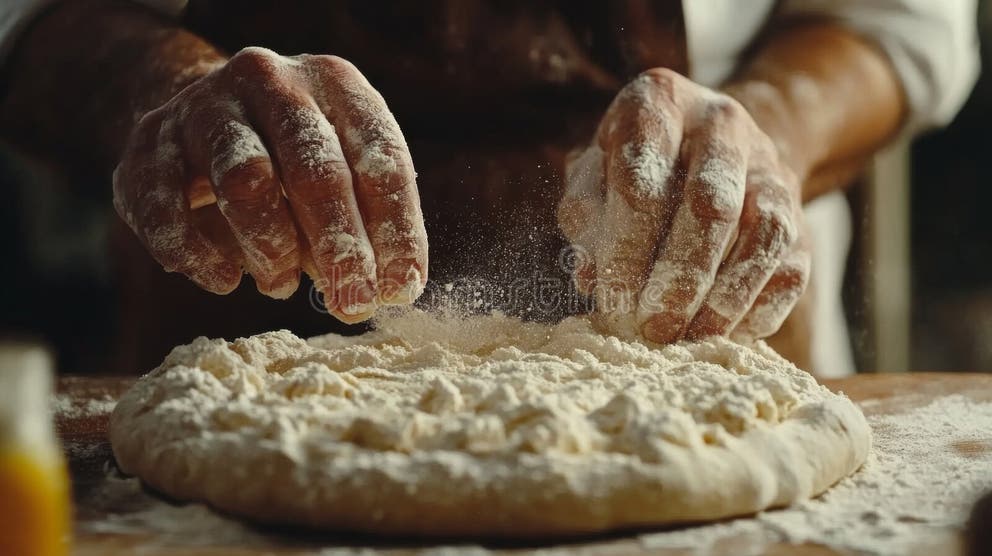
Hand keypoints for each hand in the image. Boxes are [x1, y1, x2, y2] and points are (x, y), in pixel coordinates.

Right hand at [113, 47, 427, 322]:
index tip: (400, 288)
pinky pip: (165, 203)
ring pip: (244, 179)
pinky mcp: (149, 141)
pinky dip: (195, 251)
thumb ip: (370, 229)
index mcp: (335, 84)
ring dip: (270, 245)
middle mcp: (271, 80)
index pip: (380, 158)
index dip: (395, 228)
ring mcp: (204, 106)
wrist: (200, 117)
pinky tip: (223, 280)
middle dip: (339, 244)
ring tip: (283, 286)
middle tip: (353, 303)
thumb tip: (394, 289)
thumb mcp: (343, 176)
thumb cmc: (293, 161)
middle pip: (314, 167)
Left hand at [558, 68, 809, 342]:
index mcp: (659, 101)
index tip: (613, 298)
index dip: (627, 245)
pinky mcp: (798, 210)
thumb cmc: (632, 167)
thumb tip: (590, 276)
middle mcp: (722, 122)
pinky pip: (791, 265)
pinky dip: (757, 308)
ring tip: (687, 339)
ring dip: (724, 297)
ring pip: (762, 234)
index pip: (642, 176)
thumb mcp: (592, 174)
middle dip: (679, 276)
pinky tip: (722, 335)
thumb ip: (585, 216)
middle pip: (710, 204)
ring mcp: (769, 164)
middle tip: (652, 327)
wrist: (710, 146)